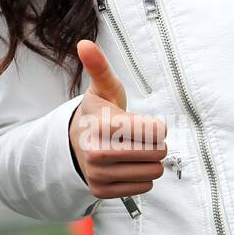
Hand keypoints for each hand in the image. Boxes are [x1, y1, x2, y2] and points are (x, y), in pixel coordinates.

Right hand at [69, 40, 167, 198]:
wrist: (75, 141)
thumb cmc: (98, 112)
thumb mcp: (102, 89)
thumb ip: (99, 67)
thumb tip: (84, 44)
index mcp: (102, 125)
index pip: (156, 131)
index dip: (156, 126)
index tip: (143, 122)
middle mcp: (97, 152)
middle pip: (158, 152)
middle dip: (154, 144)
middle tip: (138, 138)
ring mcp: (98, 174)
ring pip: (153, 172)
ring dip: (149, 162)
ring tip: (132, 151)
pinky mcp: (101, 191)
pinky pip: (144, 187)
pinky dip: (140, 177)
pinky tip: (126, 166)